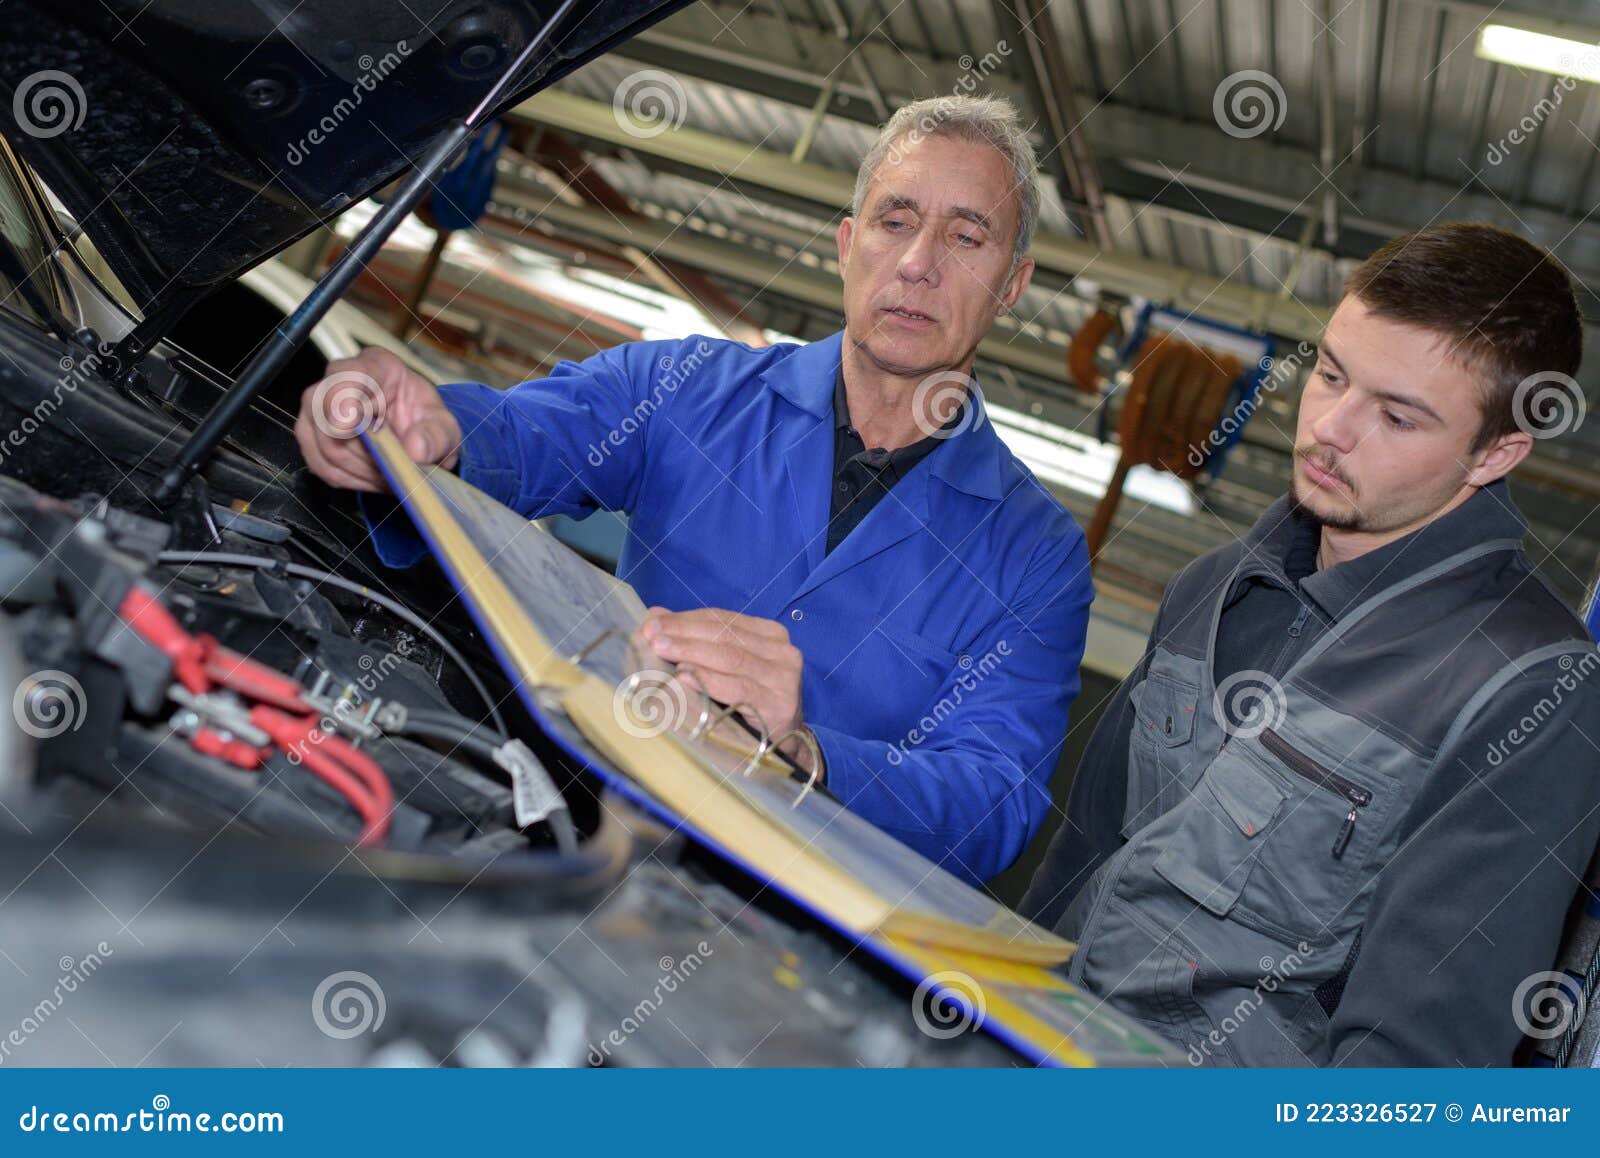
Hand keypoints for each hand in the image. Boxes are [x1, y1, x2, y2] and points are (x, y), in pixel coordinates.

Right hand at [294, 347, 462, 491]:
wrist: (415, 436)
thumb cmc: (426, 423)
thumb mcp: (446, 430)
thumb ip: (436, 437)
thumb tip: (415, 449)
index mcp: (377, 367)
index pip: (349, 374)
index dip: (343, 397)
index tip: (349, 423)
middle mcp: (339, 380)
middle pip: (327, 415)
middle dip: (363, 451)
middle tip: (392, 465)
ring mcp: (318, 407)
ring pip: (323, 445)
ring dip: (358, 469)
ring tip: (387, 471)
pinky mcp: (311, 434)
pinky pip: (320, 464)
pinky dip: (349, 478)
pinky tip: (372, 475)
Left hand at [639, 607, 821, 776]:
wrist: (782, 745)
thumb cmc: (749, 702)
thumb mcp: (727, 666)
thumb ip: (697, 638)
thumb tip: (656, 616)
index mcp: (771, 634)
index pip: (723, 619)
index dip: (687, 618)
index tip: (654, 621)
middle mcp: (783, 652)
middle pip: (725, 635)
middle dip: (684, 632)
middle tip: (651, 634)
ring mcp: (784, 678)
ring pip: (730, 657)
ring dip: (691, 651)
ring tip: (660, 649)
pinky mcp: (779, 705)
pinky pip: (738, 688)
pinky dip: (708, 680)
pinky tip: (684, 675)